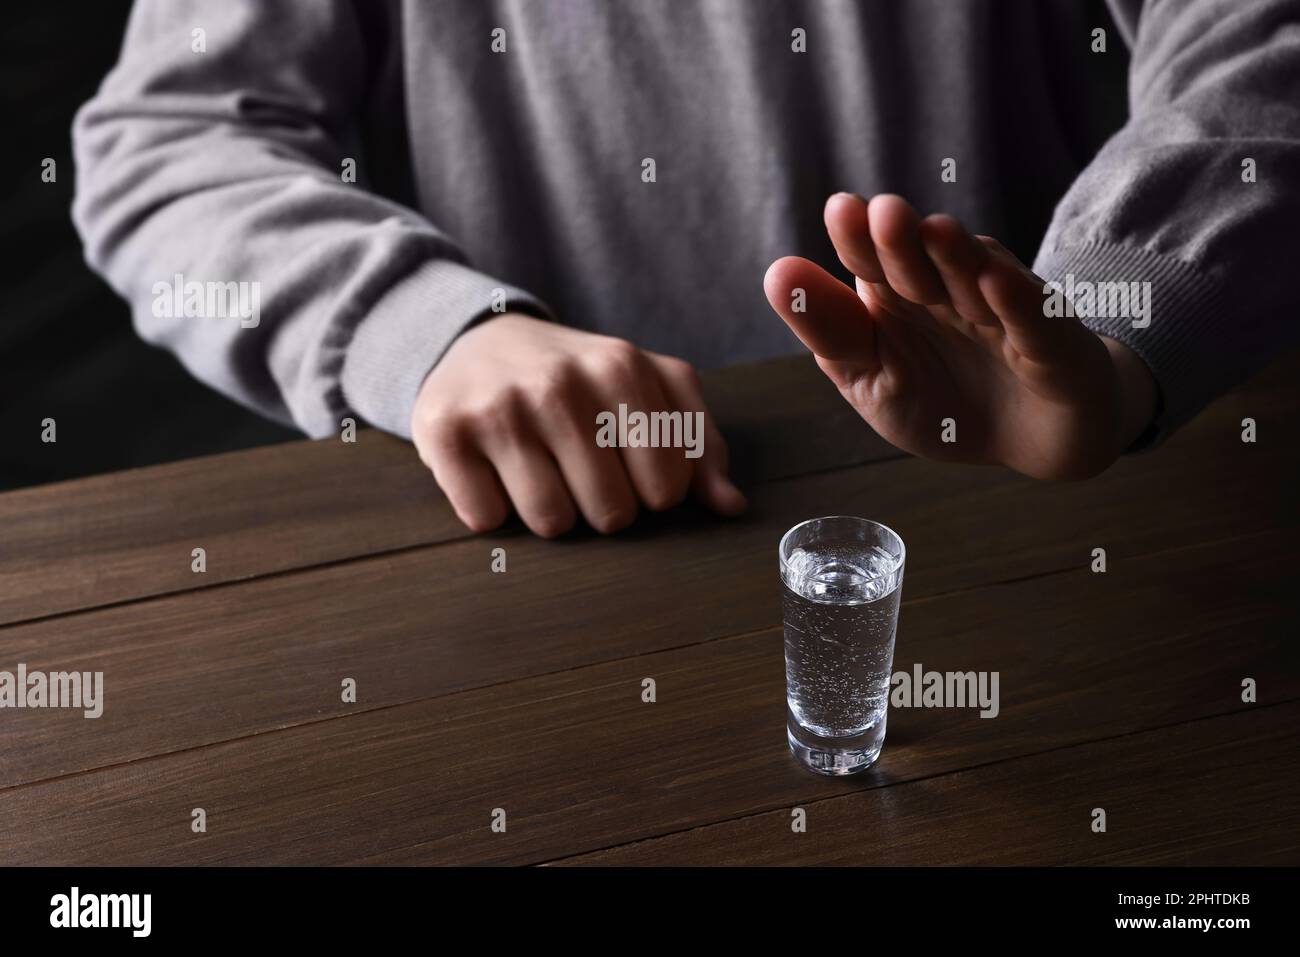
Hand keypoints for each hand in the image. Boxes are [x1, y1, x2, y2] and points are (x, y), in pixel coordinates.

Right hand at [411, 313, 746, 536]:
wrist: (478, 340)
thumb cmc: (577, 378)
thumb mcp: (649, 390)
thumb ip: (697, 443)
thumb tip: (730, 507)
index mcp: (622, 368)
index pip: (667, 488)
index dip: (650, 492)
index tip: (627, 466)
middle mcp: (560, 384)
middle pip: (611, 513)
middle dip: (600, 506)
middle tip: (577, 469)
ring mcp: (500, 406)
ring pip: (551, 522)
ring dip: (547, 512)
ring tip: (538, 471)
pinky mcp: (445, 430)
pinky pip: (487, 519)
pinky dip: (491, 508)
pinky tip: (492, 472)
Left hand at [765, 193, 1157, 479]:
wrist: (1030, 442)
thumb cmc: (944, 403)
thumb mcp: (874, 380)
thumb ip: (832, 334)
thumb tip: (778, 275)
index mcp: (900, 293)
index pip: (872, 261)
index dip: (857, 237)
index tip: (841, 209)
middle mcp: (950, 288)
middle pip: (921, 261)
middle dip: (901, 241)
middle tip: (883, 213)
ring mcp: (1003, 308)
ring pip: (976, 277)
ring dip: (954, 256)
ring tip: (933, 231)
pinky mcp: (1052, 337)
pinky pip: (1032, 316)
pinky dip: (1016, 300)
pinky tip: (994, 284)